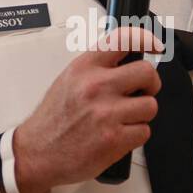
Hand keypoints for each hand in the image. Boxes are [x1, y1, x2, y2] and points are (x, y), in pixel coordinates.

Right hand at [13, 25, 162, 192]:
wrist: (36, 153)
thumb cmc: (53, 120)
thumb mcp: (69, 80)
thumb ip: (97, 68)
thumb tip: (128, 61)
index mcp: (84, 68)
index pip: (123, 40)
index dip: (146, 39)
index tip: (155, 46)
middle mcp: (96, 87)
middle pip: (147, 73)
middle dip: (150, 84)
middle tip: (143, 91)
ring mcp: (107, 113)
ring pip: (150, 106)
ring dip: (141, 114)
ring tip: (122, 119)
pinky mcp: (114, 139)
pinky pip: (144, 131)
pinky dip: (135, 135)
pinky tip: (117, 135)